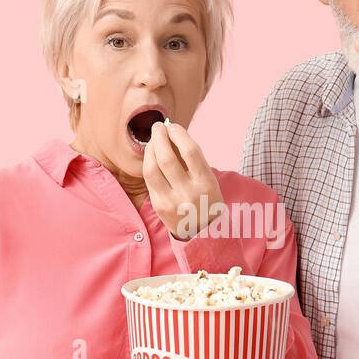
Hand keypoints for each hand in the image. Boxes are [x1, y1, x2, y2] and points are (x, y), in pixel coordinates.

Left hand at [142, 120, 225, 239]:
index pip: (190, 151)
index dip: (178, 134)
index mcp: (206, 183)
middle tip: (158, 128)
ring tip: (154, 139)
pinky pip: (149, 180)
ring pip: (152, 169)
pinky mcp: (159, 206)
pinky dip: (149, 163)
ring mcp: (171, 201)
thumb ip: (193, 160)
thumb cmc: (206, 199)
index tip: (173, 126)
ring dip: (150, 149)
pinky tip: (152, 156)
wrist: (203, 232)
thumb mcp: (209, 180)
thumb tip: (172, 133)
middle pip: (167, 158)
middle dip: (160, 137)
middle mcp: (188, 193)